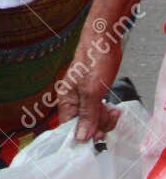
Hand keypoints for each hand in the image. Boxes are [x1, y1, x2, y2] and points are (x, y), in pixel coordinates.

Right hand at [56, 10, 125, 142]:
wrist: (104, 41)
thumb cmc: (94, 59)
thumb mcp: (91, 91)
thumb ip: (86, 115)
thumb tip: (80, 137)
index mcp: (66, 100)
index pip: (69, 128)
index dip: (83, 135)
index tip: (97, 136)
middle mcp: (72, 101)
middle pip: (83, 127)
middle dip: (99, 125)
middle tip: (108, 116)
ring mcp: (84, 99)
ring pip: (93, 121)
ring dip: (106, 120)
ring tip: (113, 111)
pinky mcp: (93, 96)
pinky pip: (99, 113)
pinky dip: (108, 113)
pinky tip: (113, 109)